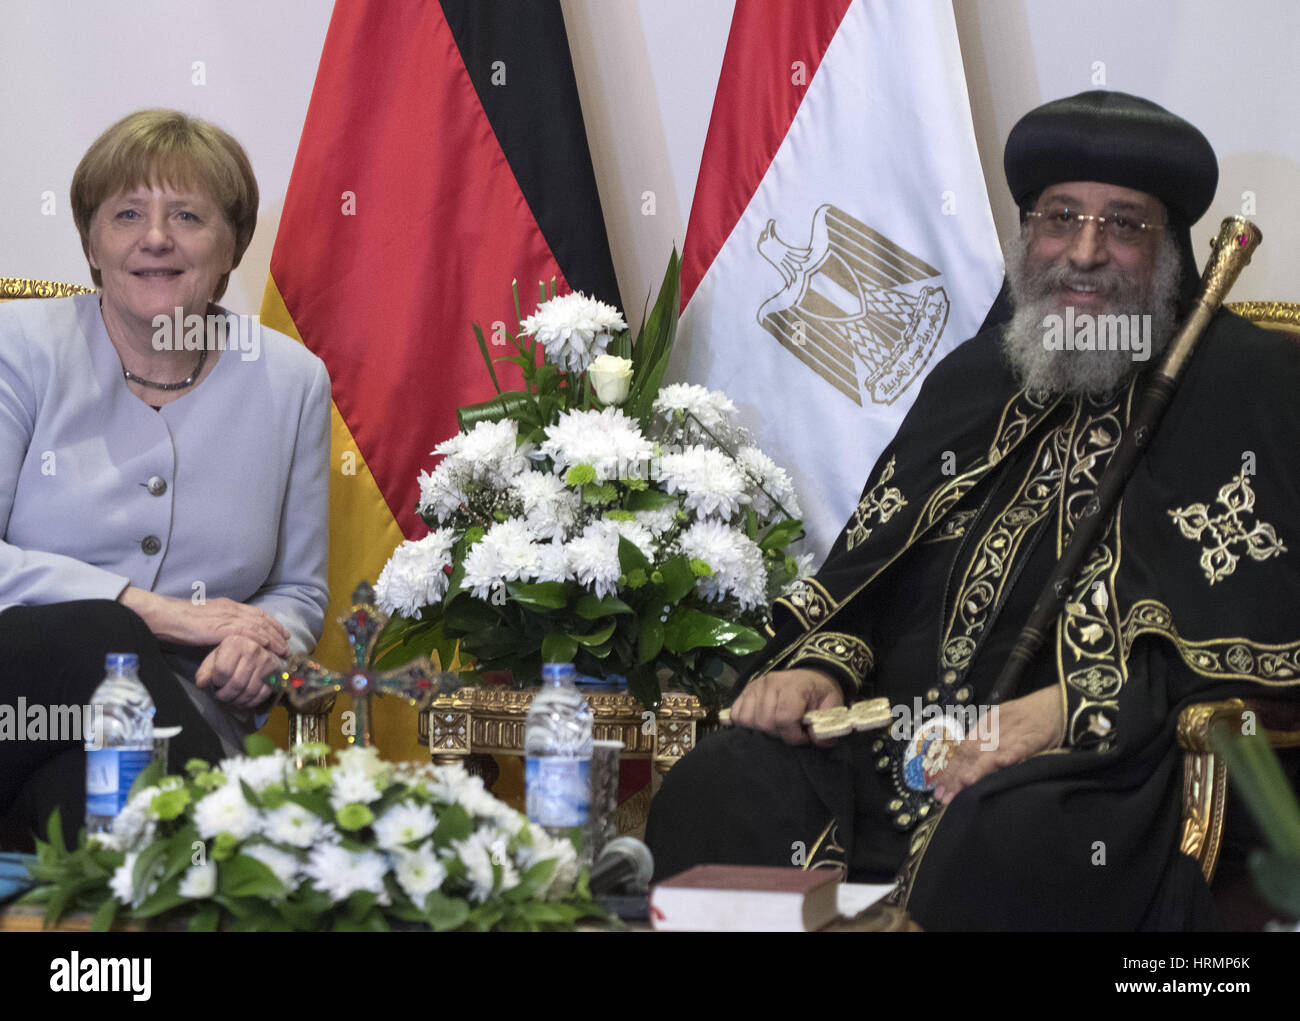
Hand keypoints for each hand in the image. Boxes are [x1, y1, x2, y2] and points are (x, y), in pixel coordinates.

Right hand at [120, 586, 289, 657]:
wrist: (164, 616)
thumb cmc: (178, 620)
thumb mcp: (204, 619)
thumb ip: (217, 624)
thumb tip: (226, 634)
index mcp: (226, 606)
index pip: (255, 612)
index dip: (270, 622)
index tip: (281, 632)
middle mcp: (231, 608)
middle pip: (261, 618)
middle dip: (277, 630)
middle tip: (288, 642)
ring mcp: (227, 617)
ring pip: (258, 626)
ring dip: (273, 638)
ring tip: (283, 650)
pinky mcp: (222, 627)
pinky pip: (247, 633)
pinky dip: (261, 640)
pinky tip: (269, 648)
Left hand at [195, 635, 283, 708]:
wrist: (260, 650)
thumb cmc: (233, 654)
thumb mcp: (216, 657)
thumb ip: (206, 670)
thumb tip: (201, 684)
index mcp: (236, 642)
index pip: (222, 671)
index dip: (216, 683)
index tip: (215, 685)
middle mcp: (254, 649)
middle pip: (236, 683)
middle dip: (225, 696)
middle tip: (221, 697)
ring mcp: (267, 661)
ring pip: (249, 691)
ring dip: (237, 701)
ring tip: (230, 700)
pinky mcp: (276, 672)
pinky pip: (262, 695)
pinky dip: (250, 703)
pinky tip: (242, 701)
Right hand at [728, 668, 844, 745]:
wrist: (810, 675)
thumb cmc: (820, 692)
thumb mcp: (833, 704)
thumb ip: (828, 724)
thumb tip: (818, 741)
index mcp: (794, 685)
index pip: (784, 718)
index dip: (794, 736)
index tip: (804, 737)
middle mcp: (770, 683)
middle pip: (764, 721)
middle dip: (779, 734)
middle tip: (791, 732)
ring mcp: (755, 686)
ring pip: (748, 719)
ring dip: (762, 730)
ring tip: (777, 728)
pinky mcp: (746, 690)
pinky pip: (736, 714)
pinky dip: (746, 723)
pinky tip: (761, 724)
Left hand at [932, 685, 1064, 803]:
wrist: (1057, 702)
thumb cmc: (1029, 716)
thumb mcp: (1003, 724)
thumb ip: (985, 741)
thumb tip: (963, 765)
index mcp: (986, 725)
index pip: (963, 749)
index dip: (949, 768)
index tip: (938, 787)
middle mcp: (996, 728)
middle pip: (972, 753)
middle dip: (956, 775)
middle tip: (944, 795)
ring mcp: (1014, 732)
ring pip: (993, 751)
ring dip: (978, 768)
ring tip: (965, 781)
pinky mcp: (1035, 736)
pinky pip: (1022, 746)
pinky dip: (1012, 754)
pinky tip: (1001, 763)